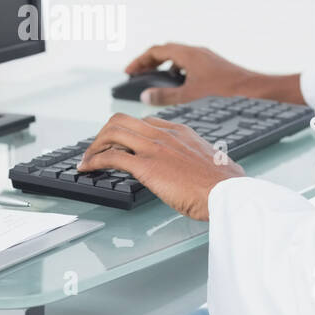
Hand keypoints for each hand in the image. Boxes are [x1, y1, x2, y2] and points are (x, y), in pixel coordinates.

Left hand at [76, 112, 244, 219]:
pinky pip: (111, 157)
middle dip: (104, 135)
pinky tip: (87, 168)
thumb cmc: (225, 185)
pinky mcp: (146, 165)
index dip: (126, 132)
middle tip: (96, 150)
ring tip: (87, 159)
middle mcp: (165, 134)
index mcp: (180, 132)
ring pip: (112, 132)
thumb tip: (208, 167)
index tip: (119, 144)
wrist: (228, 194)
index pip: (144, 122)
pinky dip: (94, 161)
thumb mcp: (213, 162)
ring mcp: (154, 147)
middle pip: (122, 121)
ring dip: (94, 146)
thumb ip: (202, 159)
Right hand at [124, 43, 255, 106]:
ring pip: (178, 58)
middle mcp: (196, 52)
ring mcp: (206, 58)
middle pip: (166, 51)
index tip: (128, 72)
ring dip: (164, 67)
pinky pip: (189, 64)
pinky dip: (178, 72)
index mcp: (188, 54)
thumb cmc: (225, 92)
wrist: (254, 91)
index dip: (140, 61)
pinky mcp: (213, 67)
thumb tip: (145, 96)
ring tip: (155, 82)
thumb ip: (165, 96)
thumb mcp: (190, 95)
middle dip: (149, 63)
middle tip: (137, 75)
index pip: (156, 51)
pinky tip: (179, 88)